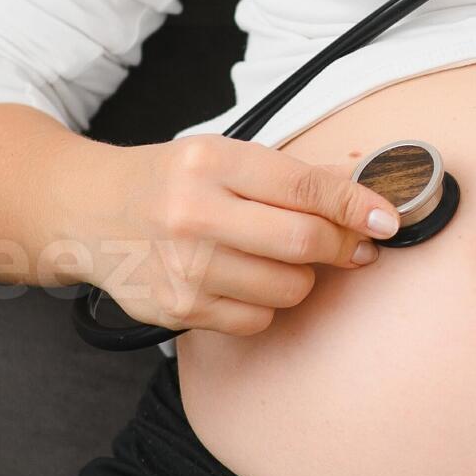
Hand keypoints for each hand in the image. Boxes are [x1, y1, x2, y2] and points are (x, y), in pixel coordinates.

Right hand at [66, 135, 399, 337]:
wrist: (88, 214)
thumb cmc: (169, 181)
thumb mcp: (224, 156)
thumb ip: (294, 172)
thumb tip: (366, 181)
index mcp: (210, 162)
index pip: (304, 187)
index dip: (356, 204)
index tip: (387, 218)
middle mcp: (193, 213)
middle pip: (303, 242)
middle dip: (343, 246)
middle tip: (355, 246)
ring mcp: (182, 266)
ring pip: (288, 288)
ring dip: (302, 277)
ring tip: (279, 259)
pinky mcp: (176, 309)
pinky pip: (256, 319)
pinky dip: (265, 303)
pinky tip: (244, 280)